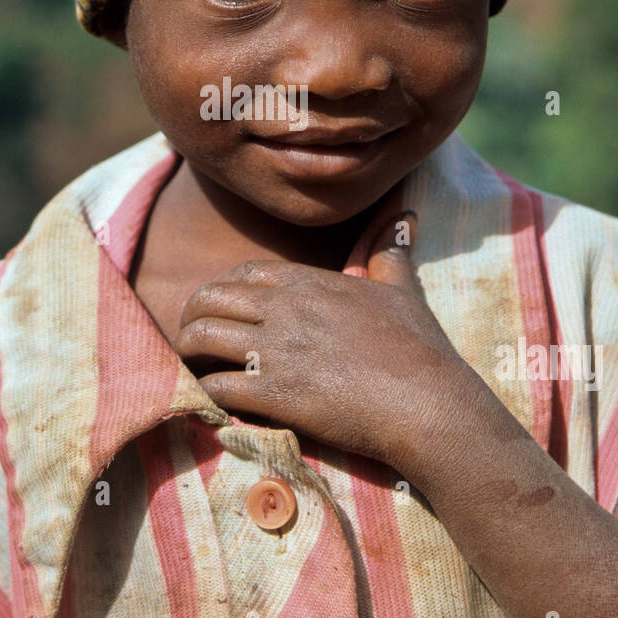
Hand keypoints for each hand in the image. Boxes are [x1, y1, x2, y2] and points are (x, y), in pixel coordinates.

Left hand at [175, 214, 491, 487]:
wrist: (428, 402)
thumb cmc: (419, 348)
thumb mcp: (402, 288)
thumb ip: (389, 252)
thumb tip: (404, 215)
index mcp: (307, 281)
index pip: (240, 274)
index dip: (221, 291)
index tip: (220, 310)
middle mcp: (284, 308)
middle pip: (208, 300)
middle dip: (192, 319)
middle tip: (194, 341)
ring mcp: (276, 350)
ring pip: (201, 338)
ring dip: (189, 354)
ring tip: (194, 369)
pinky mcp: (275, 393)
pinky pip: (218, 386)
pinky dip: (207, 393)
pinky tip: (214, 401)